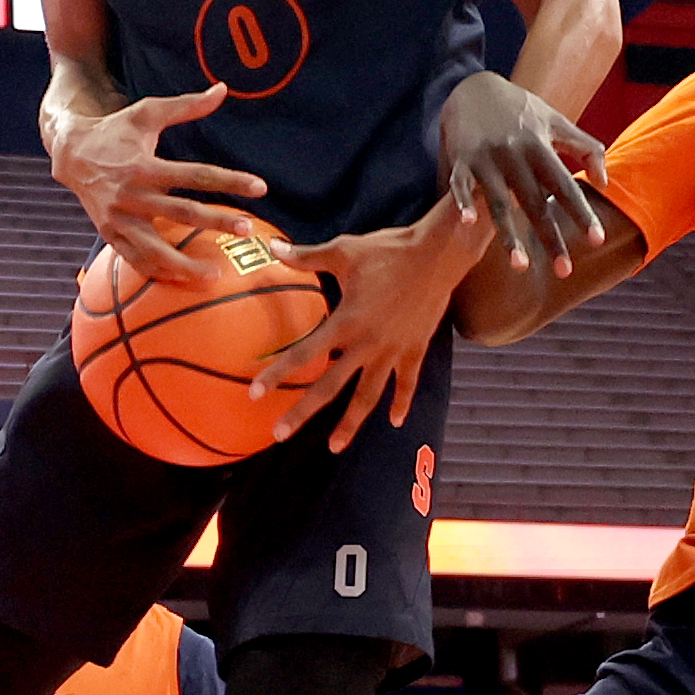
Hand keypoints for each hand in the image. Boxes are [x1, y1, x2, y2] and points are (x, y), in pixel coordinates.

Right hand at [50, 85, 268, 285]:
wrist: (70, 154)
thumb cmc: (115, 131)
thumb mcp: (147, 113)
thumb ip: (186, 105)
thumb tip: (222, 89)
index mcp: (143, 165)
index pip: (195, 175)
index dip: (229, 181)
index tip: (260, 188)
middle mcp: (131, 195)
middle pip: (182, 212)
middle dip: (217, 222)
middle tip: (247, 231)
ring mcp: (119, 219)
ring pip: (155, 249)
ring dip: (185, 265)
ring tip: (214, 276)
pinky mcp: (110, 234)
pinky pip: (135, 260)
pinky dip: (158, 273)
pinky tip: (181, 281)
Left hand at [253, 209, 484, 449]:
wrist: (439, 255)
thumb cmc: (389, 250)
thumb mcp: (344, 250)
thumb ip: (306, 256)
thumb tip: (271, 246)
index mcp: (347, 321)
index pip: (305, 353)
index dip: (277, 372)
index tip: (255, 393)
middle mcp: (367, 344)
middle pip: (330, 386)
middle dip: (303, 412)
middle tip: (279, 434)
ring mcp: (393, 351)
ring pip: (368, 396)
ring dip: (350, 423)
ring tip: (334, 447)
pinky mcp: (415, 350)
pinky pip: (406, 383)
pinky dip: (401, 402)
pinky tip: (395, 421)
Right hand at [439, 72, 607, 274]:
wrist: (474, 86)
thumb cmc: (521, 110)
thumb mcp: (556, 121)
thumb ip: (586, 147)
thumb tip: (604, 182)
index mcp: (540, 147)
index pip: (565, 186)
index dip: (581, 213)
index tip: (597, 240)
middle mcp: (514, 155)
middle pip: (535, 203)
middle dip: (550, 238)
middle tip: (565, 271)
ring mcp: (486, 159)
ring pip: (499, 203)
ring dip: (509, 236)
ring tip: (521, 267)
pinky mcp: (461, 160)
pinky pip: (460, 185)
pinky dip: (463, 203)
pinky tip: (469, 224)